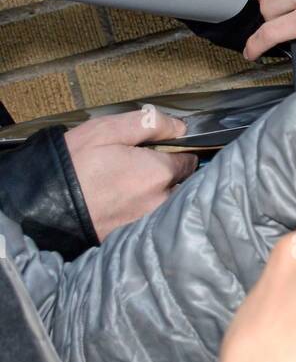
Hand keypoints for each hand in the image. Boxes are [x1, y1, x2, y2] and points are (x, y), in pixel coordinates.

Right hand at [65, 109, 197, 240]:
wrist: (41, 205)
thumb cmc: (74, 163)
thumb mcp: (108, 130)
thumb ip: (150, 124)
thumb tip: (181, 128)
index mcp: (158, 173)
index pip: (189, 161)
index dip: (178, 152)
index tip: (164, 149)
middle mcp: (159, 202)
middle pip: (181, 185)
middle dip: (169, 175)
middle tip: (142, 166)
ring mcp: (145, 223)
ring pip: (167, 204)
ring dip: (158, 194)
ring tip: (130, 185)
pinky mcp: (130, 238)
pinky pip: (149, 220)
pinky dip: (143, 211)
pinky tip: (123, 202)